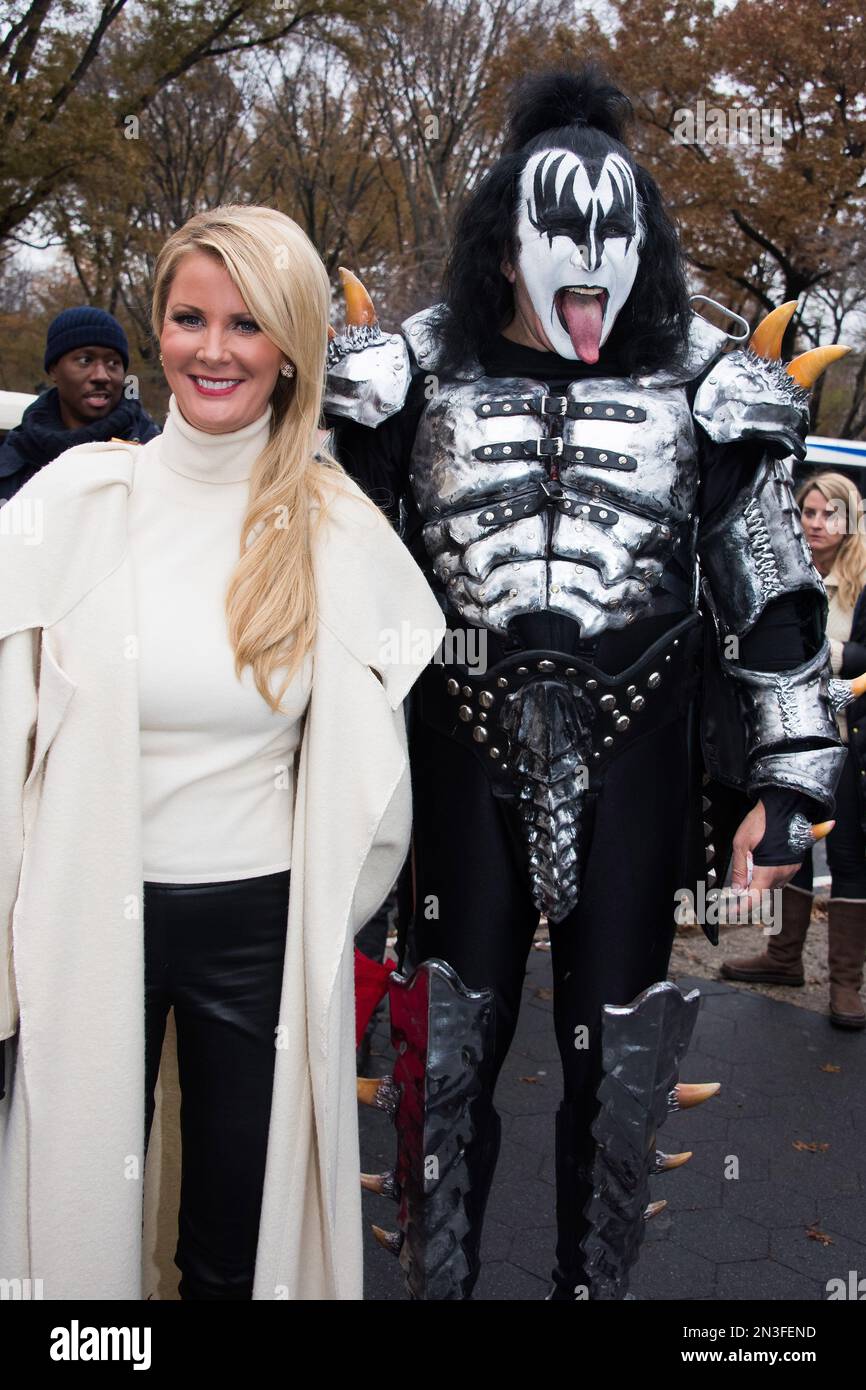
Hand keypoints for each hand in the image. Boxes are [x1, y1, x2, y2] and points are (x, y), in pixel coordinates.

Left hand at [728, 799, 832, 922]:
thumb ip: (739, 869)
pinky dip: (767, 875)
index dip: (741, 909)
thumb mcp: (741, 843)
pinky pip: (779, 877)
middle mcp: (783, 874)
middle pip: (762, 893)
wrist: (785, 805)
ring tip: (749, 865)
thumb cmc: (761, 821)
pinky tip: (761, 862)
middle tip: (736, 883)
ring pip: (771, 886)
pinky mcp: (794, 864)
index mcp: (768, 872)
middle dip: (748, 891)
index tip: (731, 912)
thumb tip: (736, 889)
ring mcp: (791, 870)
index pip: (755, 899)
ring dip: (758, 882)